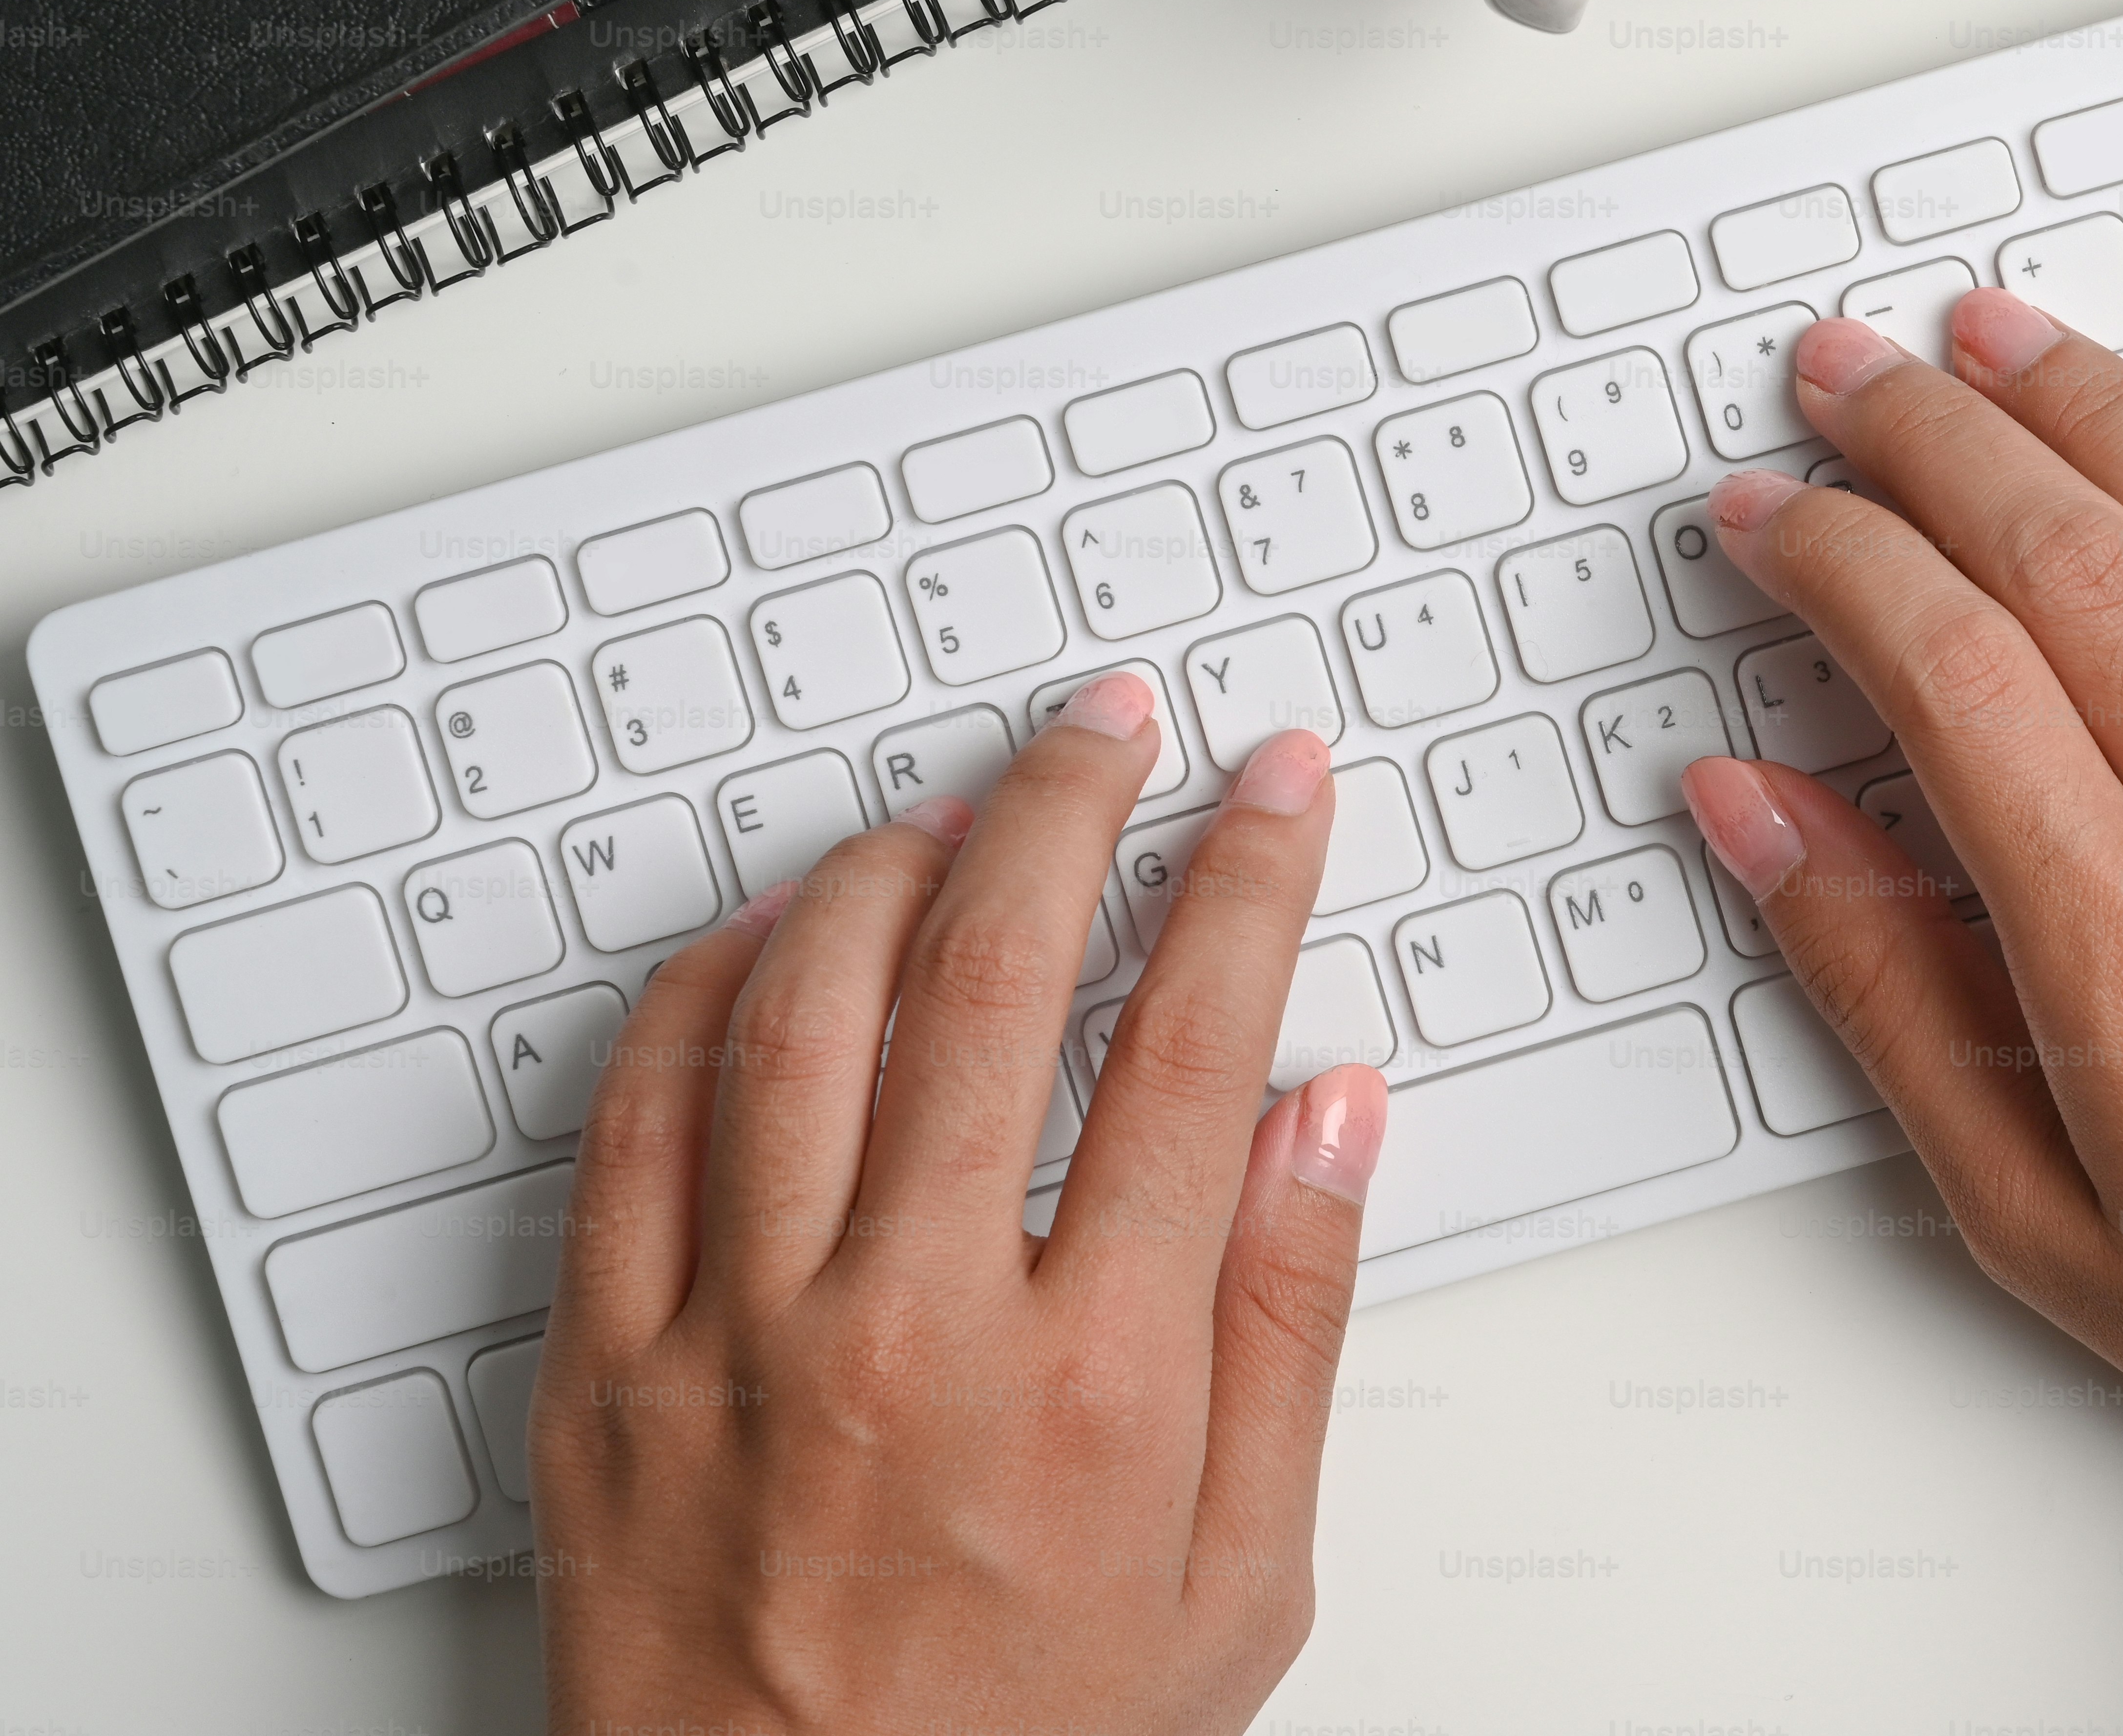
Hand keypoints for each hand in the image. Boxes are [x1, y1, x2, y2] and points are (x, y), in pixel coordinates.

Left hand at [532, 674, 1389, 1734]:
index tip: (1268, 790)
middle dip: (1065, 809)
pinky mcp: (607, 1364)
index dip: (1242, 883)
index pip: (1187, 1049)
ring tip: (946, 811)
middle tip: (1105, 728)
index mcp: (1090, 1386)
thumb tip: (1326, 1120)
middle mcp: (908, 1331)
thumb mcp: (1240, 1582)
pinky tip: (767, 939)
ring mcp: (737, 1336)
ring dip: (882, 868)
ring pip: (801, 1011)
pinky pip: (638, 1119)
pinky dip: (704, 993)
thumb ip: (1289, 1330)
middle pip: (988, 980)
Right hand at [1679, 290, 2122, 1733]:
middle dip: (1930, 442)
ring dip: (2096, 406)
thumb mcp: (2032, 1220)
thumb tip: (1753, 810)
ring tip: (1995, 335)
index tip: (1768, 514)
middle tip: (1846, 377)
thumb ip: (1881, 993)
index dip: (1833, 560)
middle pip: (2072, 570)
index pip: (1948, 680)